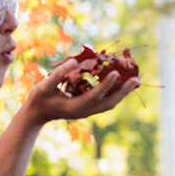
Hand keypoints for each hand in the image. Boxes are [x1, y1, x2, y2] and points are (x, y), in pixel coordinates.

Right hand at [22, 58, 139, 125]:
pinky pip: (107, 101)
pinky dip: (116, 93)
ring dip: (123, 93)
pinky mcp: (89, 109)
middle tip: (136, 80)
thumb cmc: (39, 99)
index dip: (106, 85)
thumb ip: (58, 75)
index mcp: (74, 107)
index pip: (94, 96)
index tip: (115, 73)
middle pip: (109, 103)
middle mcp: (85, 111)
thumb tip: (75, 61)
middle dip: (123, 92)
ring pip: (110, 103)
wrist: (37, 114)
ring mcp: (88, 112)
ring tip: (136, 82)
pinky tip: (123, 84)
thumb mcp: (43, 86)